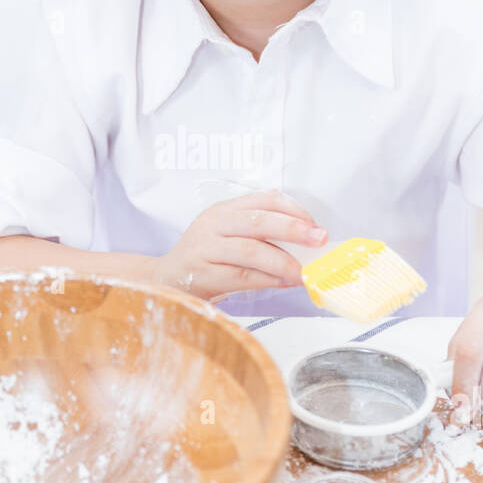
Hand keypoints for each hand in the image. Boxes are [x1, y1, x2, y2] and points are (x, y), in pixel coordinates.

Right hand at [152, 190, 327, 300]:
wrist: (164, 280)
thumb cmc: (205, 259)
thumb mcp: (228, 236)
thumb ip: (260, 234)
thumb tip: (306, 244)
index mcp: (225, 209)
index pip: (264, 199)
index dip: (293, 209)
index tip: (314, 223)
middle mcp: (213, 224)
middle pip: (258, 221)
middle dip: (293, 229)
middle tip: (318, 239)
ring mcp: (205, 249)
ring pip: (250, 250)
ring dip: (282, 261)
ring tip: (302, 272)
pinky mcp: (201, 274)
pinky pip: (239, 276)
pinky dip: (265, 280)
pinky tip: (282, 282)